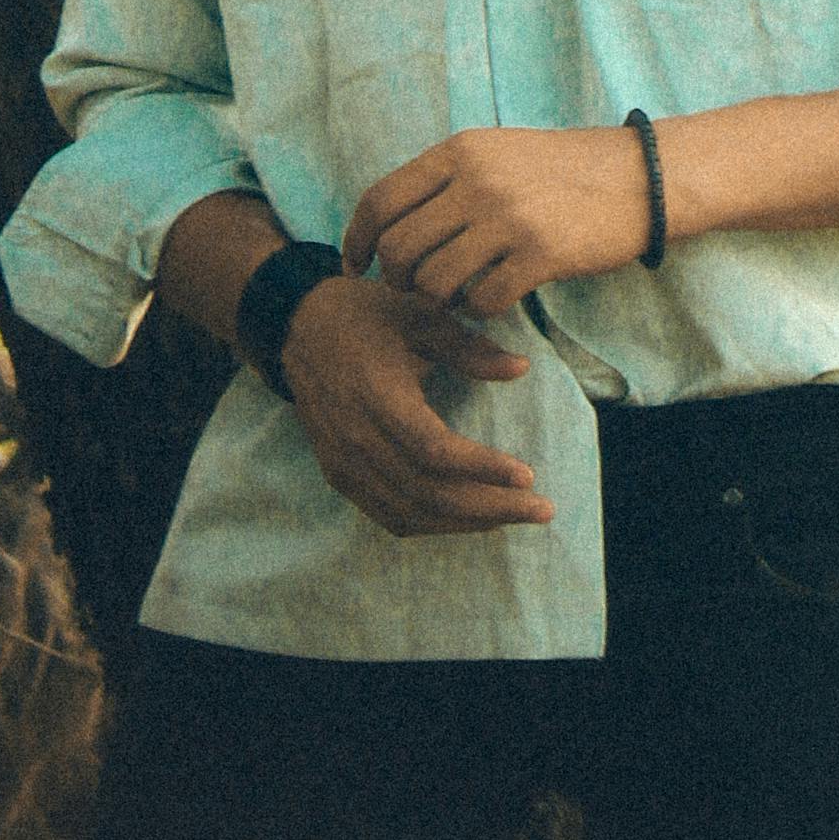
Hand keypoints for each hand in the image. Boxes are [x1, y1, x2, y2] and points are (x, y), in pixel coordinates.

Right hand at [280, 271, 547, 539]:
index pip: (434, 451)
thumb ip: (468, 346)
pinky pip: (388, 515)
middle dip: (491, 508)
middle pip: (429, 493)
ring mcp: (343, 462)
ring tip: (513, 516)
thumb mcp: (418, 314)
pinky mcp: (339, 474)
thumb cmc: (365, 316)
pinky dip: (431, 525)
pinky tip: (468, 519)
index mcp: (378, 396)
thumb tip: (520, 368)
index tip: (528, 474)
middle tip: (541, 508)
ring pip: (410, 514)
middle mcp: (357, 438)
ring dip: (466, 523)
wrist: (297, 328)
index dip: (482, 469)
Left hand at [342, 121, 655, 319]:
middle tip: (410, 289)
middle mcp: (477, 182)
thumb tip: (388, 223)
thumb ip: (445, 179)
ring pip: (434, 282)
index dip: (356, 240)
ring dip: (437, 300)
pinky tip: (491, 299)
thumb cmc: (561, 169)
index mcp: (459, 152)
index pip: (381, 200)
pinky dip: (477, 311)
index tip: (355, 265)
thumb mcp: (496, 152)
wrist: (639, 177)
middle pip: (399, 249)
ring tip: (455, 295)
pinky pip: (481, 302)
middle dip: (395, 280)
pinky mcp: (540, 255)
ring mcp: (508, 218)